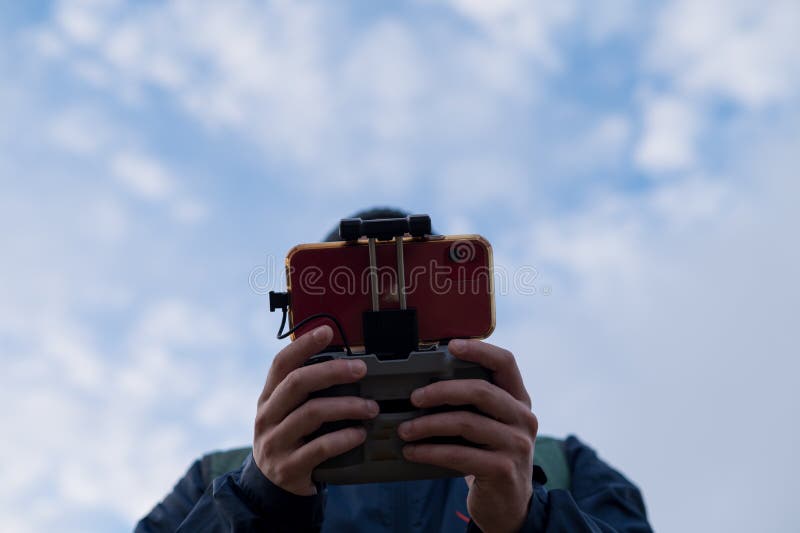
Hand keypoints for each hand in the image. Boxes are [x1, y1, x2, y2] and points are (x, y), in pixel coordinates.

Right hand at [253, 325, 378, 495]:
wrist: (271, 486)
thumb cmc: (290, 439)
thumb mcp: (288, 412)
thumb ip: (306, 391)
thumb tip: (346, 364)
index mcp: (269, 397)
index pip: (281, 363)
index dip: (303, 344)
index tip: (327, 331)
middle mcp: (267, 416)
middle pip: (297, 383)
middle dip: (332, 371)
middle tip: (361, 369)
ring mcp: (275, 442)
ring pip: (311, 414)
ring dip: (346, 407)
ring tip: (371, 407)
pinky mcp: (288, 468)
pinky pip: (319, 448)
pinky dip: (343, 438)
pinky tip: (360, 434)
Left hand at [398, 339, 537, 532]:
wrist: (508, 505)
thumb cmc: (488, 456)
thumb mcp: (488, 425)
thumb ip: (472, 404)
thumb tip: (423, 383)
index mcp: (519, 399)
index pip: (506, 362)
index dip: (479, 350)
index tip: (450, 346)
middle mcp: (524, 417)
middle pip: (480, 390)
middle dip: (441, 390)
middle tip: (414, 397)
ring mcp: (517, 444)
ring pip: (466, 422)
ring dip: (428, 425)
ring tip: (405, 430)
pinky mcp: (503, 469)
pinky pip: (459, 454)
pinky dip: (430, 452)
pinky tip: (413, 452)